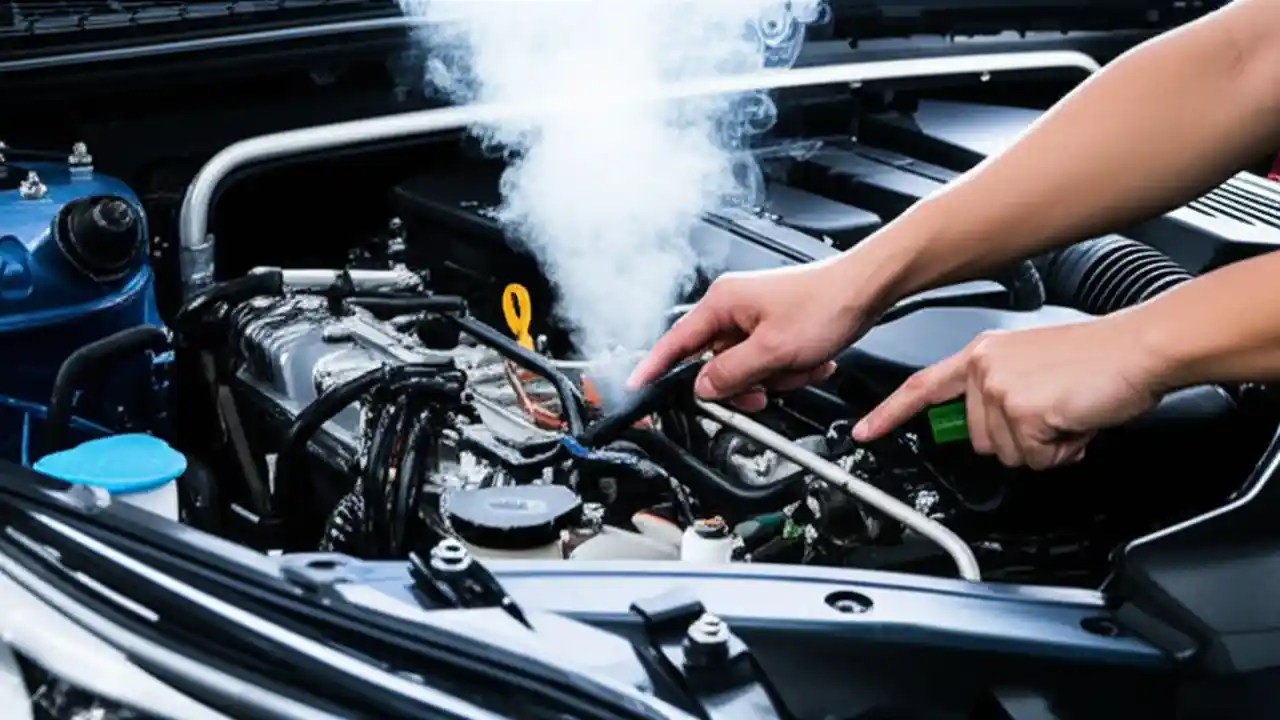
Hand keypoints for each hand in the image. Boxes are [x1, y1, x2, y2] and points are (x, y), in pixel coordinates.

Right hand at [626, 258, 876, 410]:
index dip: (654, 368)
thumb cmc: (827, 303)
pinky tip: (811, 361)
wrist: (868, 289)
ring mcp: (755, 318)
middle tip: (765, 389)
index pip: (674, 342)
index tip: (636, 387)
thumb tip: (702, 389)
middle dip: (744, 383)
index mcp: (722, 303)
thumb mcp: (773, 350)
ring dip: (774, 378)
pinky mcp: (775, 328)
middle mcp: (733, 307)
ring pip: (746, 369)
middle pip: (715, 365)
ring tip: (799, 366)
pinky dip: (789, 370)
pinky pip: (769, 364)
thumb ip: (730, 374)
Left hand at [852, 317, 1166, 469]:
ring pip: (1006, 453)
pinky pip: (1034, 459)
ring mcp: (999, 389)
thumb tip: (997, 434)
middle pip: (977, 439)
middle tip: (1053, 413)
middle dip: (1019, 440)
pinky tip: (1075, 421)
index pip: (922, 386)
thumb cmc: (1099, 359)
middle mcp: (984, 367)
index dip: (890, 413)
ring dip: (1043, 447)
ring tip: (1068, 413)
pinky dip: (1061, 451)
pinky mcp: (1022, 410)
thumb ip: (1000, 396)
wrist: (1139, 347)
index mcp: (982, 353)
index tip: (864, 432)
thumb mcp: (1033, 369)